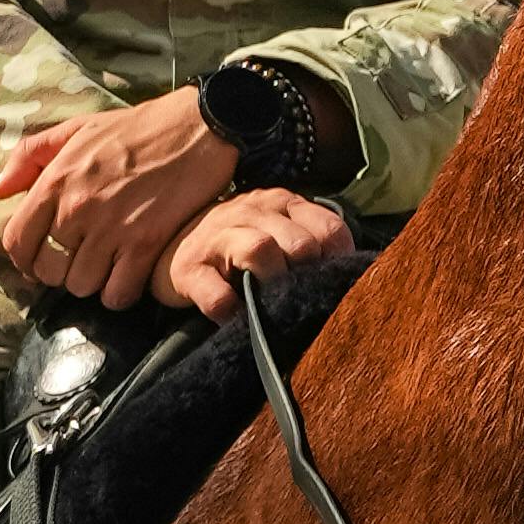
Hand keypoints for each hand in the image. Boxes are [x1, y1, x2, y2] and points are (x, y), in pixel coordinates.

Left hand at [0, 93, 239, 307]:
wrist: (197, 127)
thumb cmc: (136, 128)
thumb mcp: (76, 129)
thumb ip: (29, 157)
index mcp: (56, 181)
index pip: (17, 242)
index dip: (25, 257)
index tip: (42, 256)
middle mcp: (78, 208)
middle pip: (48, 271)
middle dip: (59, 271)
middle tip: (78, 260)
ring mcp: (112, 229)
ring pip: (81, 286)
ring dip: (92, 282)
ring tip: (105, 265)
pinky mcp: (146, 244)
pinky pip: (118, 293)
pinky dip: (120, 292)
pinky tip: (128, 275)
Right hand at [161, 181, 361, 319]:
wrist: (174, 241)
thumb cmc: (239, 244)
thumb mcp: (278, 232)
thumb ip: (311, 243)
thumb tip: (349, 278)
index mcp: (283, 204)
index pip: (329, 228)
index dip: (341, 261)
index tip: (339, 284)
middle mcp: (253, 212)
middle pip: (299, 242)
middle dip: (309, 273)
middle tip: (308, 298)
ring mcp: (218, 237)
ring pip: (259, 249)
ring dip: (275, 282)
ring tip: (278, 306)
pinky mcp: (188, 268)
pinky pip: (215, 292)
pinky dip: (231, 310)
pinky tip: (239, 319)